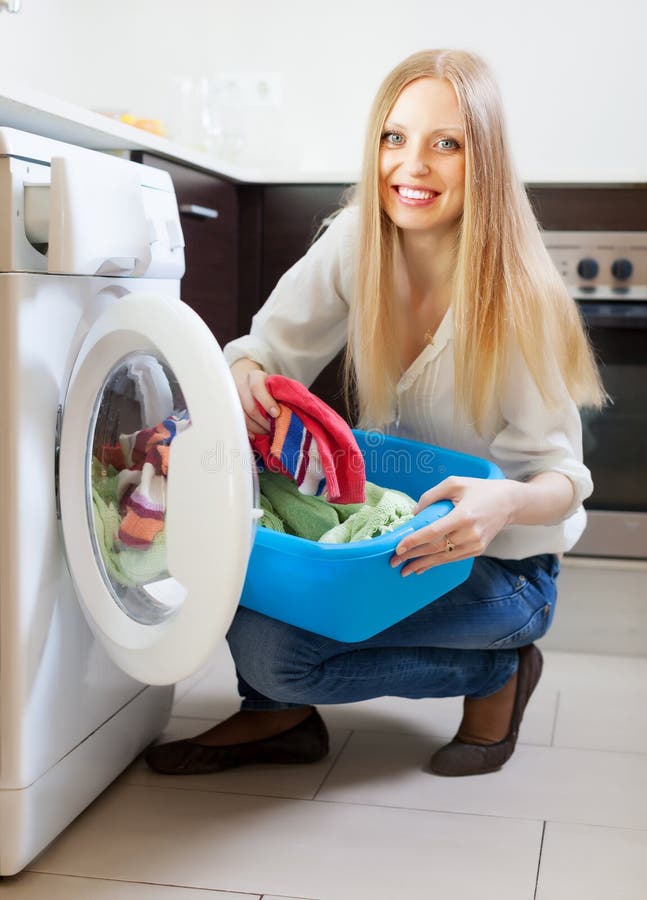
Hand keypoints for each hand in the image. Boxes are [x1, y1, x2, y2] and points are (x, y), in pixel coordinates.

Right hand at [230, 358, 278, 436]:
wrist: (247, 382)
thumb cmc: (267, 386)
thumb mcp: (275, 383)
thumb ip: (283, 394)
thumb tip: (294, 410)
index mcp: (254, 377)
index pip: (256, 387)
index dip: (266, 402)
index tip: (277, 413)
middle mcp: (241, 387)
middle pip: (251, 407)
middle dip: (265, 421)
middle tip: (277, 429)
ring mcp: (234, 401)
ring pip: (244, 418)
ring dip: (258, 429)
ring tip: (270, 433)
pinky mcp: (231, 412)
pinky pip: (239, 425)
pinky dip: (250, 433)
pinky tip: (258, 437)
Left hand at [390, 476, 519, 575]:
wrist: (509, 503)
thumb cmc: (480, 490)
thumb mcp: (455, 483)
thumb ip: (431, 496)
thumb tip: (413, 513)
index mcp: (463, 516)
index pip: (433, 532)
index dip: (414, 541)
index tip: (398, 548)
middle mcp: (470, 534)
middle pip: (435, 548)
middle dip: (412, 556)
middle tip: (392, 561)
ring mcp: (475, 545)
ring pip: (442, 557)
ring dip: (421, 564)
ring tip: (403, 569)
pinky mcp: (477, 550)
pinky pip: (452, 559)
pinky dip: (435, 564)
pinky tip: (421, 567)